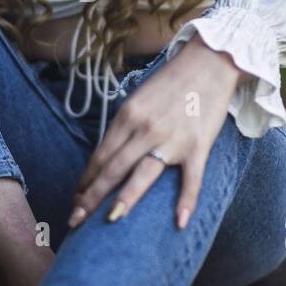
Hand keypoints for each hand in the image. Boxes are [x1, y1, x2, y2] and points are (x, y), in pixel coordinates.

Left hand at [68, 36, 245, 231]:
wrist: (210, 63)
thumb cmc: (171, 82)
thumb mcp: (138, 99)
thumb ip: (124, 127)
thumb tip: (107, 157)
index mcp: (127, 116)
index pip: (100, 155)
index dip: (86, 180)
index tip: (76, 199)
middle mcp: (145, 129)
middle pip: (112, 169)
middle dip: (91, 197)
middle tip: (75, 220)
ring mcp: (172, 139)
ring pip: (142, 176)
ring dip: (124, 201)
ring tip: (109, 221)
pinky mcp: (198, 146)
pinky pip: (191, 179)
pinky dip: (186, 201)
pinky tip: (179, 222)